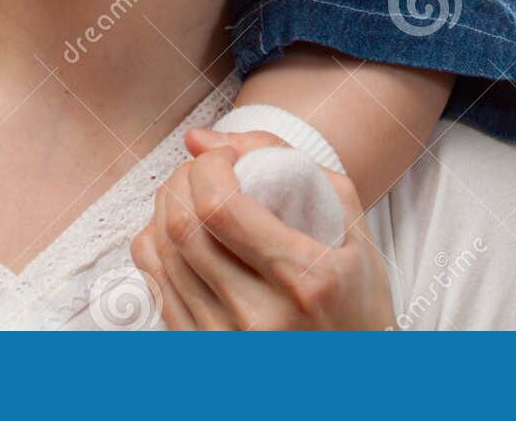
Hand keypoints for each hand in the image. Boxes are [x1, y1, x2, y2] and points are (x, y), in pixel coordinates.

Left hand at [129, 128, 394, 330]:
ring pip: (162, 256)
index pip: (219, 207)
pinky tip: (181, 233)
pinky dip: (158, 246)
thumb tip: (199, 138)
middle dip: (183, 179)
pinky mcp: (204, 356)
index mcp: (303, 278)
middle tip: (205, 170)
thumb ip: (285, 162)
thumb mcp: (349, 223)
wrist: (357, 377)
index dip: (208, 166)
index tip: (225, 157)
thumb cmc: (357, 299)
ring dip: (167, 207)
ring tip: (193, 194)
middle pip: (183, 228)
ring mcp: (226, 344)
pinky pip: (157, 289)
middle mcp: (259, 318)